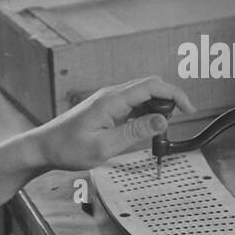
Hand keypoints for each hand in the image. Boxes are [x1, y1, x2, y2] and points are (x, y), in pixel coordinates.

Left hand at [33, 75, 194, 171]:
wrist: (44, 147)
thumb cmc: (68, 148)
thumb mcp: (105, 146)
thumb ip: (136, 132)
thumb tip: (163, 120)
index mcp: (112, 100)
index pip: (152, 86)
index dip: (175, 95)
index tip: (189, 109)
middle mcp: (111, 95)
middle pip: (150, 86)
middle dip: (170, 99)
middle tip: (180, 119)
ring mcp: (109, 100)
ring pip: (143, 94)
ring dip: (158, 107)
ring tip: (161, 129)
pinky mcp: (107, 107)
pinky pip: (133, 103)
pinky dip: (146, 112)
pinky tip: (146, 128)